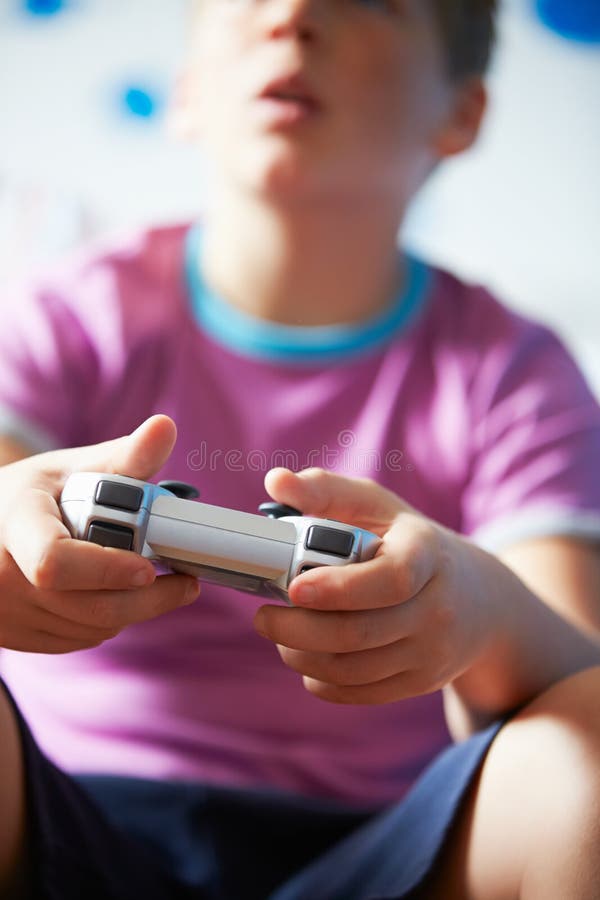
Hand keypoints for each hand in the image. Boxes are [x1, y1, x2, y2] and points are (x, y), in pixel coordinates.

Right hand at [0, 416, 199, 653]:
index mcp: (13, 524)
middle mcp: (0, 576)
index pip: (55, 563)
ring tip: (152, 582)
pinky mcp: (15, 637)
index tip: (150, 567)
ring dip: (131, 610)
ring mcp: (6, 613)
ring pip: (88, 627)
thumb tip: (166, 427)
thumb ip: (124, 457)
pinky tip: (114, 595)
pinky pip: (76, 639)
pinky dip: (105, 621)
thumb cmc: (33, 496)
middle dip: (147, 599)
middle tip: (186, 584)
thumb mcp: (71, 469)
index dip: (107, 570)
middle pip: (85, 606)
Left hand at [254, 468, 498, 704]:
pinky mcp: (422, 682)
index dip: (339, 588)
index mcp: (427, 552)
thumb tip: (276, 482)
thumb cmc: (406, 542)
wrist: (476, 598)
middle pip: (361, 632)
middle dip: (299, 630)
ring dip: (303, 657)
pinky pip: (363, 693)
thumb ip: (325, 489)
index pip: (391, 578)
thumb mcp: (377, 505)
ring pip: (355, 669)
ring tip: (279, 636)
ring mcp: (433, 650)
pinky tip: (305, 659)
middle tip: (263, 618)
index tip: (294, 588)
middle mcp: (438, 606)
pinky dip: (322, 681)